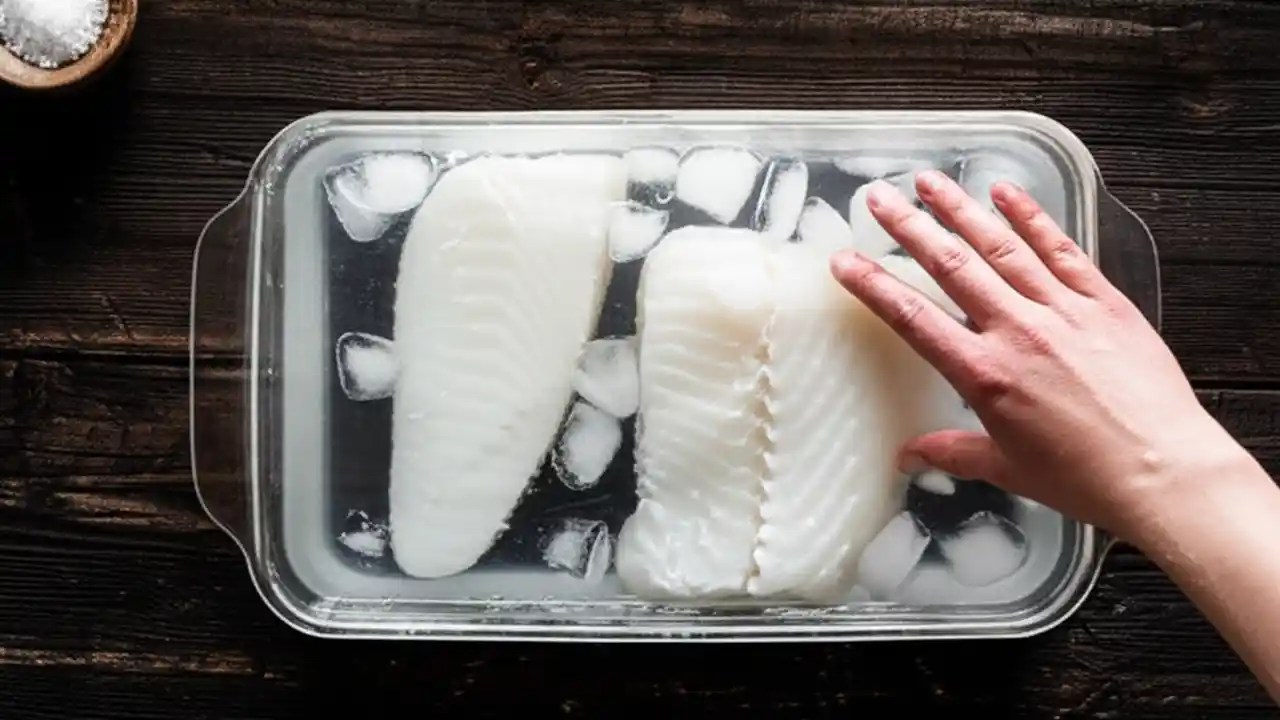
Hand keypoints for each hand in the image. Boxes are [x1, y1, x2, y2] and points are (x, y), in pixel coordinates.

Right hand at [829, 170, 1249, 541]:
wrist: (1162, 470)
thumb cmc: (1083, 478)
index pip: (913, 319)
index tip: (843, 260)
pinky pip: (1061, 249)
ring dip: (961, 209)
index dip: (873, 286)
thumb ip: (952, 453)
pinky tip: (1005, 193)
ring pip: (1000, 247)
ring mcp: (1062, 310)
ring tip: (929, 181)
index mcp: (984, 374)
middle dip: (909, 227)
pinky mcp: (1102, 302)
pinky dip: (1031, 218)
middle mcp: (1017, 331)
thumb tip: (907, 457)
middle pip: (951, 266)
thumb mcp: (1006, 469)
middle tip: (878, 197)